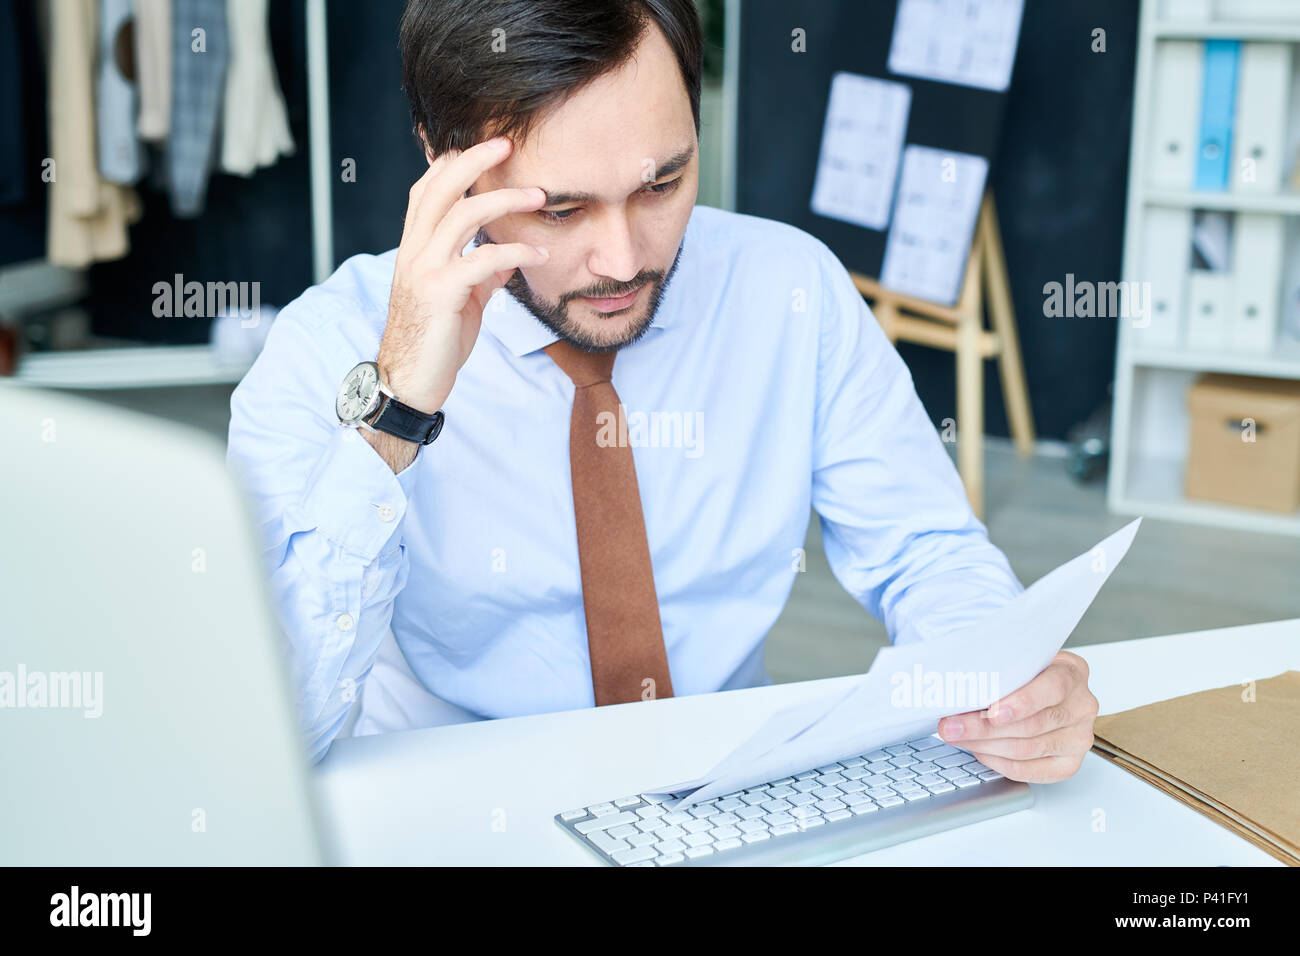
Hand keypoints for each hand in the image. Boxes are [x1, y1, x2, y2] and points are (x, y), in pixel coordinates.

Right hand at [378, 136, 549, 414]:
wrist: (410, 382)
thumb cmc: (435, 340)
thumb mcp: (461, 299)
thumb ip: (480, 273)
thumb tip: (508, 258)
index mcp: (415, 247)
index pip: (427, 189)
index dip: (453, 163)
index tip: (487, 147)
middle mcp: (414, 251)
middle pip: (439, 187)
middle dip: (473, 160)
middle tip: (506, 143)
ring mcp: (424, 270)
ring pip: (461, 216)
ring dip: (504, 199)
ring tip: (538, 195)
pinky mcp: (440, 294)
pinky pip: (482, 260)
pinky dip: (515, 252)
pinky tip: (539, 253)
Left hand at [936, 650, 1098, 782]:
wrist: (1044, 687)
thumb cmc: (1027, 672)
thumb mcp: (1019, 659)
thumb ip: (1001, 668)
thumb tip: (960, 683)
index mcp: (1072, 672)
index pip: (1052, 688)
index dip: (1021, 703)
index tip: (992, 712)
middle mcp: (1081, 706)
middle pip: (1032, 725)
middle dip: (984, 728)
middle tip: (952, 726)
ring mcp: (1078, 737)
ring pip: (1028, 749)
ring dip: (985, 746)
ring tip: (957, 737)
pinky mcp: (1069, 763)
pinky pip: (1031, 771)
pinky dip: (1000, 763)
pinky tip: (979, 752)